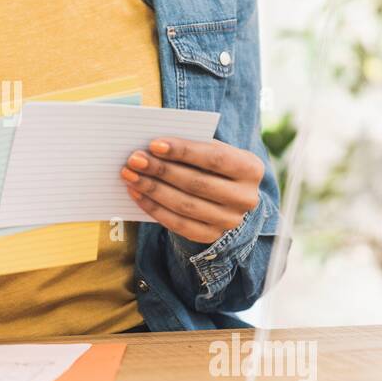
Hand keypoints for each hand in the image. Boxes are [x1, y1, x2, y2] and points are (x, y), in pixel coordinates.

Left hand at [120, 137, 263, 246]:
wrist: (227, 198)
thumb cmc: (213, 165)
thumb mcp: (213, 151)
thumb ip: (192, 146)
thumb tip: (153, 147)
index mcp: (251, 169)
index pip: (215, 159)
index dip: (183, 151)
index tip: (153, 144)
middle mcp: (246, 198)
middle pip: (197, 183)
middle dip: (161, 170)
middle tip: (134, 159)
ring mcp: (230, 221)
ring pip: (185, 205)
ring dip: (153, 189)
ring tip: (130, 175)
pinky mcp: (211, 236)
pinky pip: (178, 224)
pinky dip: (154, 208)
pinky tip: (137, 193)